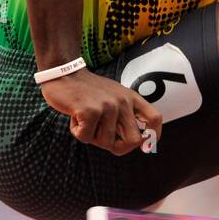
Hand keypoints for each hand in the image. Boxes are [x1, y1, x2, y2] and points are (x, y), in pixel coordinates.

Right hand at [39, 69, 163, 154]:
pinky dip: (77, 132)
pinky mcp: (90, 111)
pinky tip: (75, 117)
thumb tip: (138, 142)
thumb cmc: (87, 90)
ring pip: (106, 143)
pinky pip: (86, 138)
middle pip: (134, 141)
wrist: (63, 72)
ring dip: (92, 137)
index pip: (155, 118)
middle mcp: (123, 102)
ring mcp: (108, 106)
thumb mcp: (113, 96)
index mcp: (131, 98)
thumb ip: (125, 114)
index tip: (145, 146)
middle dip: (118, 147)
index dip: (154, 136)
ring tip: (85, 119)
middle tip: (102, 138)